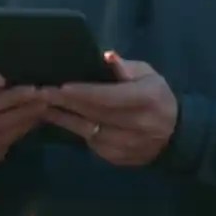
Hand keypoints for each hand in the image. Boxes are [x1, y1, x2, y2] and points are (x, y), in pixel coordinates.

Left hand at [43, 52, 177, 166]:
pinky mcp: (116, 158)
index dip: (83, 93)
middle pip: (94, 113)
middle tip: (41, 91)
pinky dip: (74, 129)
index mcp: (145, 100)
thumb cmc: (157, 97)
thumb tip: (105, 57)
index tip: (61, 86)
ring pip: (87, 131)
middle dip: (65, 102)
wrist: (175, 135)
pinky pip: (90, 142)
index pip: (108, 97)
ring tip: (42, 104)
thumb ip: (125, 67)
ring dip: (63, 117)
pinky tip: (58, 117)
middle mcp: (135, 125)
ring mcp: (125, 145)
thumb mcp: (148, 75)